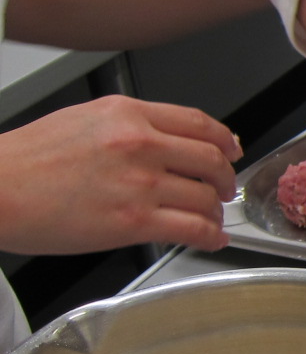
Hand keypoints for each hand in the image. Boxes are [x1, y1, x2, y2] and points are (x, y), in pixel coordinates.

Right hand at [0, 96, 239, 255]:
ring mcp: (140, 183)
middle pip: (211, 159)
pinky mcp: (134, 221)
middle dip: (224, 178)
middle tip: (222, 188)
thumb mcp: (83, 119)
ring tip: (212, 218)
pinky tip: (211, 238)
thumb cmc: (26, 159)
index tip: (230, 150)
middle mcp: (141, 144)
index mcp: (129, 114)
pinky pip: (193, 228)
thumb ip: (130, 126)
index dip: (224, 140)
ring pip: (205, 197)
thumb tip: (165, 140)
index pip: (198, 123)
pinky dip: (211, 236)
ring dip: (216, 211)